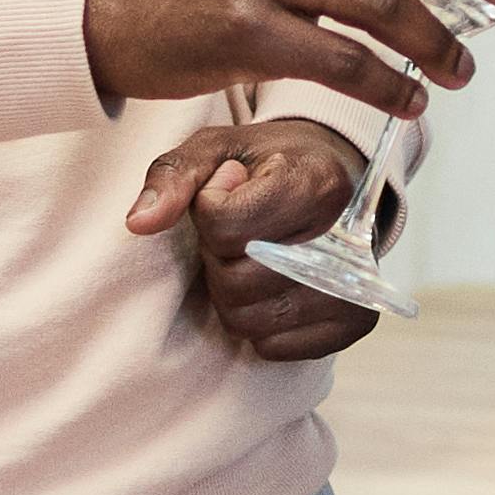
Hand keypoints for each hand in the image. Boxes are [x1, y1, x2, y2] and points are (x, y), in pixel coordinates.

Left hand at [121, 117, 387, 359]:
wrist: (332, 175)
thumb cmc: (267, 164)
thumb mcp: (217, 147)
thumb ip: (175, 176)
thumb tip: (139, 223)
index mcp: (314, 182)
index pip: (225, 225)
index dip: (208, 211)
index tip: (226, 191)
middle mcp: (344, 238)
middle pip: (236, 282)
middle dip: (219, 259)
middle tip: (238, 232)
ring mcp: (354, 287)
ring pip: (250, 321)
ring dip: (234, 295)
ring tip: (252, 260)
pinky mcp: (355, 322)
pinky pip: (275, 348)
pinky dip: (260, 324)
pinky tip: (271, 288)